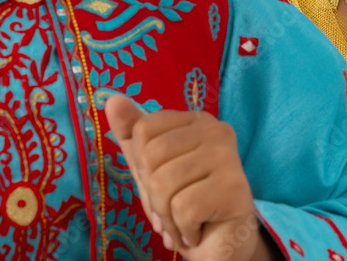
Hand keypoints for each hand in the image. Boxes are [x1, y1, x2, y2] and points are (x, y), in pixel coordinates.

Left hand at [104, 96, 272, 260]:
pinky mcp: (234, 186)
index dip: (143, 166)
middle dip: (154, 196)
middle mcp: (216, 130)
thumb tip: (112, 100)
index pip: (144, 129)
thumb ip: (132, 135)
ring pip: (163, 184)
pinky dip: (183, 229)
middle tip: (176, 208)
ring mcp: (228, 156)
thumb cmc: (185, 206)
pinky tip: (198, 231)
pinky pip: (182, 207)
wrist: (220, 248)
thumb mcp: (150, 170)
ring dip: (167, 217)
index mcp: (197, 120)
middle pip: (150, 156)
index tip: (164, 184)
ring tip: (185, 222)